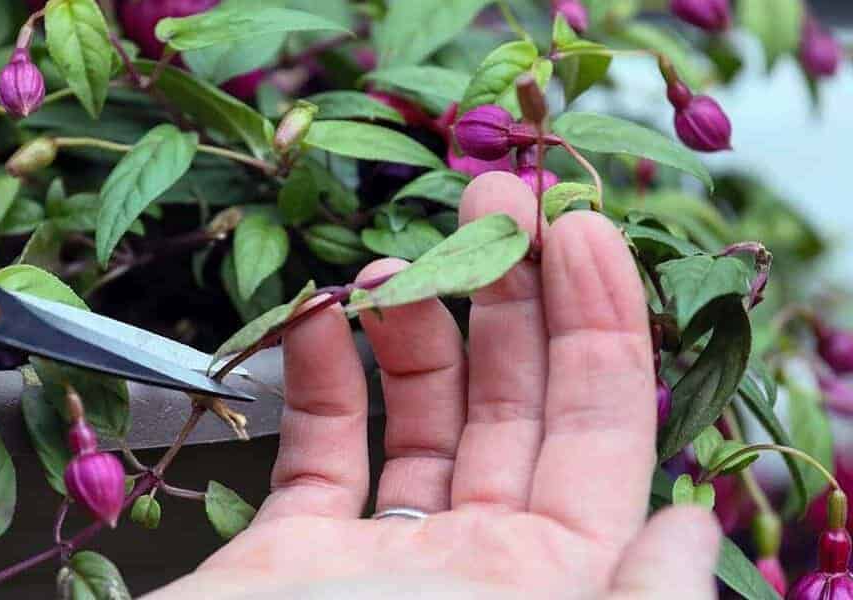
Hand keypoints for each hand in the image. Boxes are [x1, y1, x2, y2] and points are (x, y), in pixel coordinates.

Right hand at [151, 173, 721, 599]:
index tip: (575, 228)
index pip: (601, 434)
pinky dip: (317, 373)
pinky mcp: (293, 550)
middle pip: (514, 404)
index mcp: (551, 587)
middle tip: (490, 197)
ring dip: (411, 325)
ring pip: (418, 412)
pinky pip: (319, 444)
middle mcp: (478, 569)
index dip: (600, 324)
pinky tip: (312, 320)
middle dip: (508, 292)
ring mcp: (383, 557)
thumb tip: (693, 527)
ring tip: (392, 264)